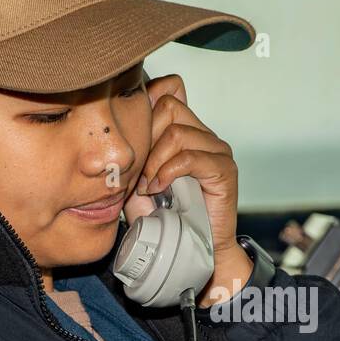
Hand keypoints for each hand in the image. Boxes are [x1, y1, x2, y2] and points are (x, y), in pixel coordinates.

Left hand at [123, 73, 251, 306]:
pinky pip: (189, 156)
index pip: (166, 93)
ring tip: (147, 186)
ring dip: (153, 161)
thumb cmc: (163, 215)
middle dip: (146, 139)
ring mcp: (217, 150)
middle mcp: (204, 134)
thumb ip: (132, 152)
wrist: (192, 247)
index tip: (131, 149)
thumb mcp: (137, 178)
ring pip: (176, 132)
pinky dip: (167, 172)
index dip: (143, 113)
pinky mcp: (224, 169)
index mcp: (186, 130)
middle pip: (168, 107)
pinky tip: (158, 189)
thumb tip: (115, 125)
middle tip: (138, 173)